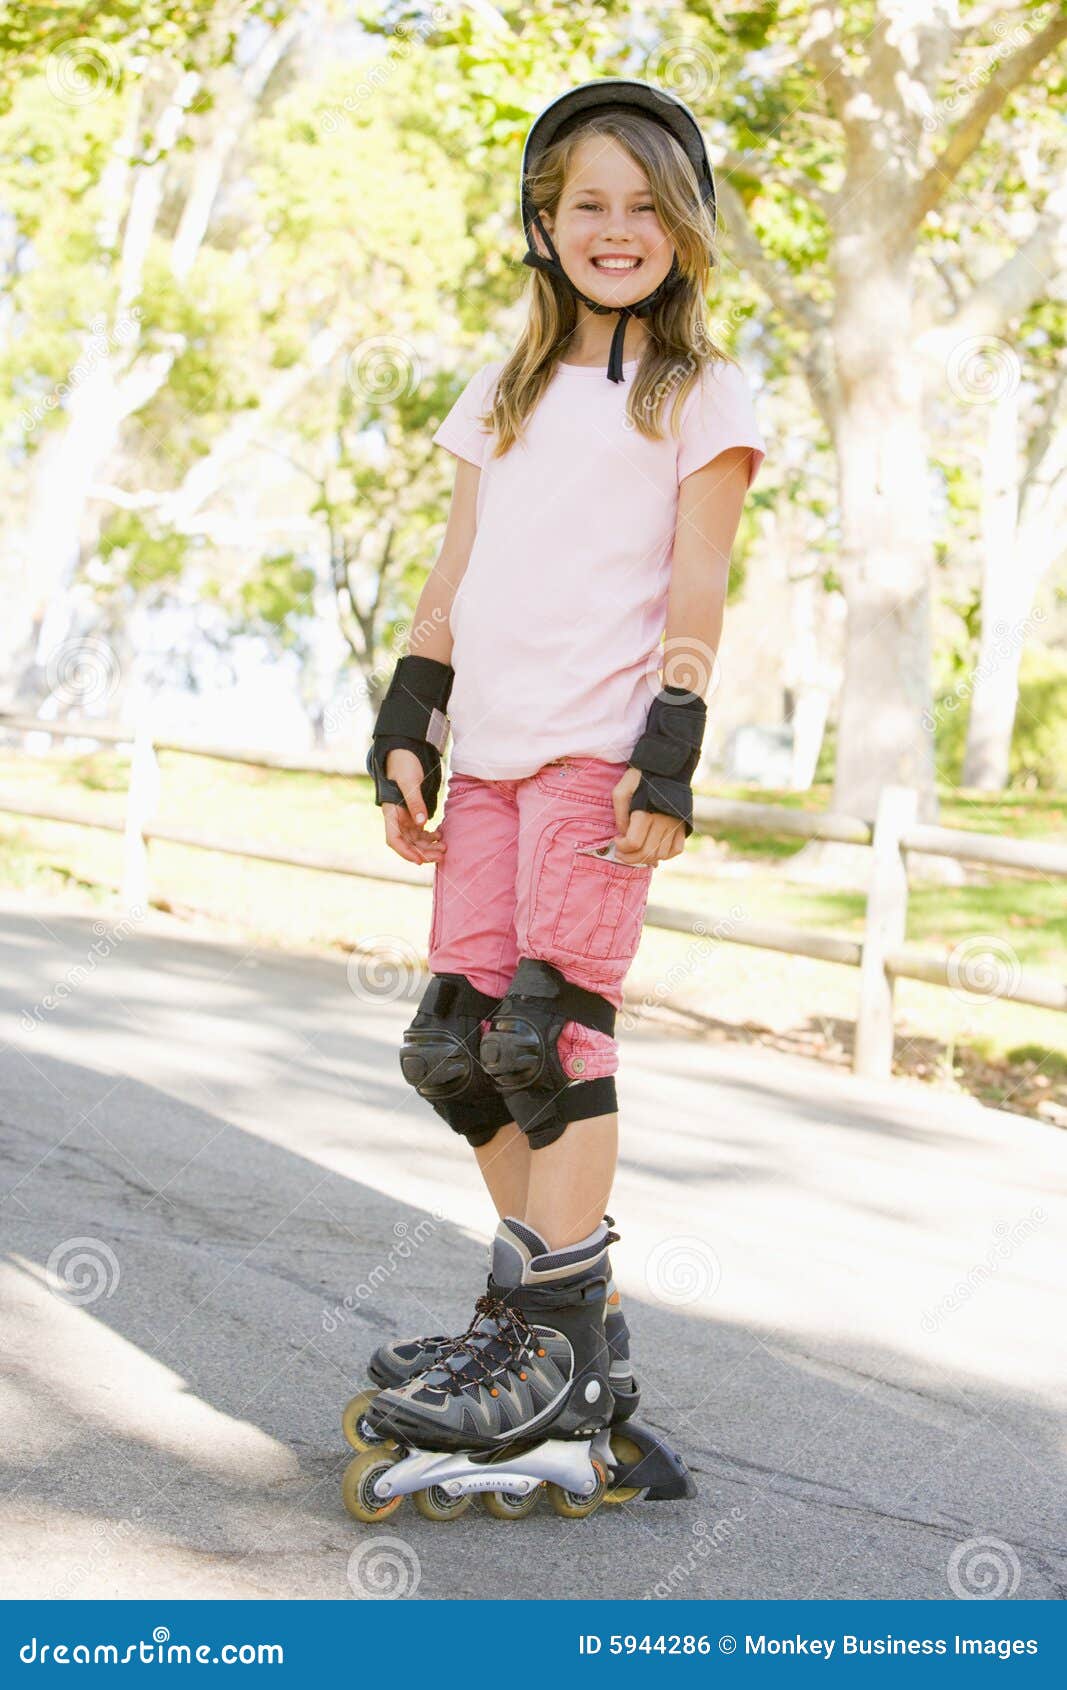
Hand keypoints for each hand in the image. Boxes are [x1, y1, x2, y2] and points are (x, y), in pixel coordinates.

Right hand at [381, 748, 446, 866]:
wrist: (403, 753)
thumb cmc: (403, 765)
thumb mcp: (410, 782)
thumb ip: (415, 802)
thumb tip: (422, 822)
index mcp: (390, 812)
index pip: (394, 839)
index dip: (405, 852)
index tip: (419, 861)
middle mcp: (396, 818)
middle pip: (407, 843)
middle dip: (423, 852)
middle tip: (441, 855)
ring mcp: (404, 817)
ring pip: (415, 840)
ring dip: (428, 846)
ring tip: (444, 848)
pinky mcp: (412, 814)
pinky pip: (420, 831)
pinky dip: (430, 836)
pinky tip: (440, 835)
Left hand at [611, 766, 685, 866]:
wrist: (668, 768)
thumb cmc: (641, 778)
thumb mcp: (622, 790)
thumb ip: (619, 813)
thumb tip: (623, 833)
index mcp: (646, 812)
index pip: (633, 842)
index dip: (622, 846)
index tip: (617, 839)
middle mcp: (663, 821)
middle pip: (646, 853)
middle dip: (629, 858)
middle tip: (621, 853)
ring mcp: (674, 825)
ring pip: (660, 854)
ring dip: (645, 859)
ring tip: (636, 851)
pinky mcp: (682, 825)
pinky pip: (676, 850)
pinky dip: (665, 855)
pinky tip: (654, 850)